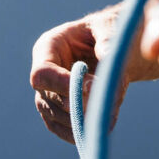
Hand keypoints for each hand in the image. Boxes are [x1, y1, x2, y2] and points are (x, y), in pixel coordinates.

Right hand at [29, 11, 137, 144]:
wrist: (115, 47)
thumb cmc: (109, 30)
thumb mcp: (110, 28)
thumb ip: (107, 43)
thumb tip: (104, 64)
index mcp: (49, 46)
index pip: (42, 73)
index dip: (62, 85)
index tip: (90, 89)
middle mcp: (43, 73)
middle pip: (50, 99)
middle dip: (81, 103)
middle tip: (111, 97)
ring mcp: (47, 95)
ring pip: (59, 117)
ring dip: (88, 116)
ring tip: (116, 101)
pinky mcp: (58, 113)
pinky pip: (64, 130)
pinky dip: (85, 130)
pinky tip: (107, 122)